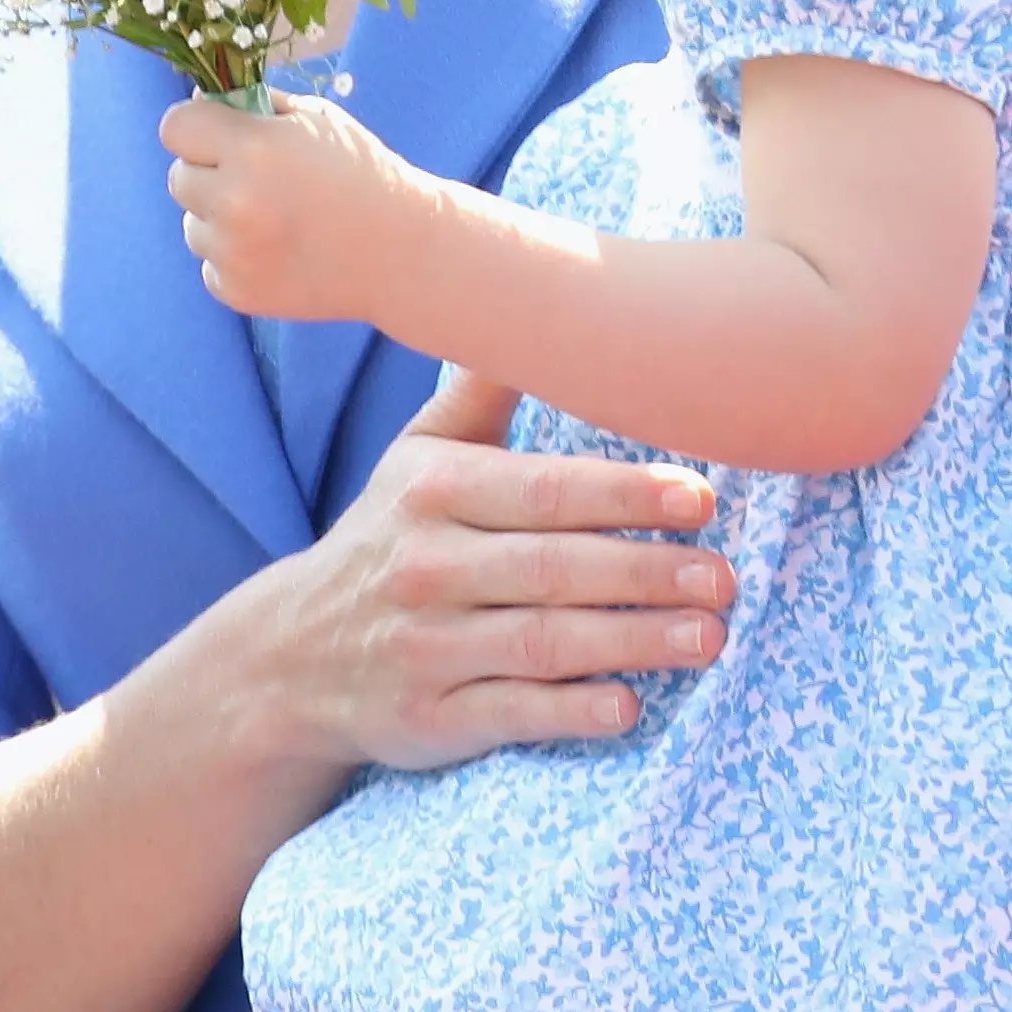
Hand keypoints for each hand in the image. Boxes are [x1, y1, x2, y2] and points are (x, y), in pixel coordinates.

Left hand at [160, 91, 430, 322]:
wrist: (401, 253)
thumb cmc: (361, 174)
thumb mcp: (316, 119)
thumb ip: (252, 106)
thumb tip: (196, 105)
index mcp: (253, 149)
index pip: (175, 127)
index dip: (196, 127)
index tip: (218, 135)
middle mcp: (235, 202)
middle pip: (178, 177)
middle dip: (210, 173)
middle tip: (258, 180)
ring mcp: (234, 253)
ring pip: (192, 224)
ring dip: (219, 219)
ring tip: (275, 220)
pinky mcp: (236, 292)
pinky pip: (210, 263)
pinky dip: (234, 258)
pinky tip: (279, 250)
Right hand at [217, 364, 723, 780]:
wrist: (287, 658)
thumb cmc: (385, 540)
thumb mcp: (414, 458)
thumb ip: (478, 395)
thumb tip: (522, 293)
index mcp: (433, 492)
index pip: (542, 490)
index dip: (623, 492)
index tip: (700, 497)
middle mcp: (426, 566)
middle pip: (553, 567)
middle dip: (646, 570)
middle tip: (724, 576)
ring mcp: (426, 647)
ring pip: (542, 642)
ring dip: (631, 639)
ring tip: (709, 635)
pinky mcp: (428, 718)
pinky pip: (509, 712)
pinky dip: (569, 712)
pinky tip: (629, 705)